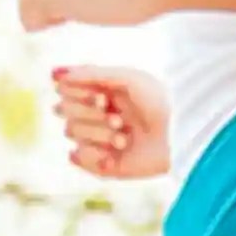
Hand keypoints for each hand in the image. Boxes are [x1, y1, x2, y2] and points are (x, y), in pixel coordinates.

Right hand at [52, 65, 170, 178]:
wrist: (182, 136)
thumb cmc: (160, 102)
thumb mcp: (128, 79)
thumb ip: (90, 74)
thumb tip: (53, 74)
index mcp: (100, 89)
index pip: (65, 89)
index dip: (78, 94)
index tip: (103, 97)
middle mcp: (95, 112)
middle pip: (62, 110)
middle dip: (89, 114)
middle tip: (118, 118)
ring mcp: (97, 137)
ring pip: (69, 132)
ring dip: (96, 133)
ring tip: (123, 138)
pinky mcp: (101, 162)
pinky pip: (76, 157)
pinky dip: (93, 155)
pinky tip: (114, 155)